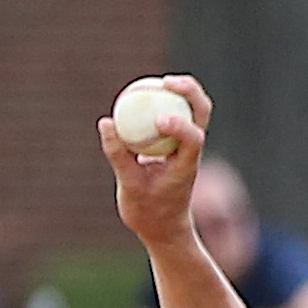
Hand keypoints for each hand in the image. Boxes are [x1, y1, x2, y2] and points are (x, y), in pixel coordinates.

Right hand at [96, 74, 211, 248]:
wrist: (163, 226)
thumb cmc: (148, 212)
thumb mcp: (129, 187)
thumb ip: (118, 155)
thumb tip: (106, 122)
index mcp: (187, 165)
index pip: (193, 138)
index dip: (180, 125)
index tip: (158, 121)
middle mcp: (191, 150)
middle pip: (201, 111)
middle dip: (189, 91)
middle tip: (165, 81)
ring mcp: (186, 145)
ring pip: (192, 109)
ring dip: (179, 90)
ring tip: (153, 82)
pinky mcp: (175, 143)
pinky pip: (171, 113)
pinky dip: (159, 101)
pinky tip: (139, 94)